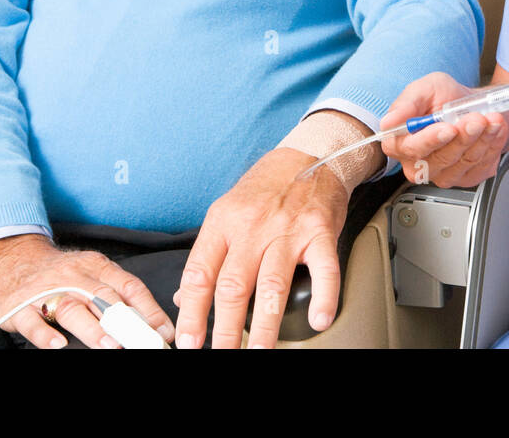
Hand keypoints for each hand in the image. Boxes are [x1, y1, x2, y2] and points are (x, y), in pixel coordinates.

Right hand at [0, 233, 173, 348]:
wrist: (11, 260)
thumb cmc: (60, 273)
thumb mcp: (92, 273)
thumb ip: (118, 294)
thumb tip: (152, 323)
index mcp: (97, 267)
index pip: (129, 287)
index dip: (149, 309)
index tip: (163, 331)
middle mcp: (74, 277)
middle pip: (104, 298)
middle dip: (126, 321)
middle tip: (142, 340)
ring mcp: (46, 291)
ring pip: (72, 309)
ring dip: (93, 329)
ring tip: (110, 346)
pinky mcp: (19, 307)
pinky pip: (33, 321)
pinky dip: (45, 334)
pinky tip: (59, 345)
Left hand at [173, 148, 348, 348]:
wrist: (309, 155)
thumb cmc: (267, 186)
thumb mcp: (226, 211)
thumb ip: (208, 253)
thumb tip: (184, 295)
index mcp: (223, 222)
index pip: (199, 274)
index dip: (191, 312)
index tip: (189, 341)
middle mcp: (252, 227)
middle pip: (232, 286)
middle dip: (225, 330)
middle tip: (223, 354)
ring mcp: (288, 231)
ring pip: (271, 286)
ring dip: (265, 326)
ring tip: (260, 350)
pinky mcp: (320, 233)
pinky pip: (324, 271)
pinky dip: (323, 298)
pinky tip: (319, 319)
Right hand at [380, 72, 508, 187]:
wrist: (473, 106)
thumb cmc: (445, 98)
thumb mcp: (425, 88)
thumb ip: (407, 103)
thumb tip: (389, 121)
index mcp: (400, 142)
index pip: (409, 148)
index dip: (430, 140)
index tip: (448, 127)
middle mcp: (418, 163)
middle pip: (440, 158)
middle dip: (464, 136)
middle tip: (478, 118)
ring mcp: (442, 173)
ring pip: (463, 161)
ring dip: (482, 138)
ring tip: (491, 119)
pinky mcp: (465, 177)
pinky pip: (480, 166)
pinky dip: (492, 145)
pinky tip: (494, 130)